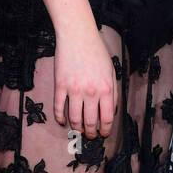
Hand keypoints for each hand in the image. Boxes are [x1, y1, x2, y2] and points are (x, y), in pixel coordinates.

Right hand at [54, 24, 116, 140]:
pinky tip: (62, 122)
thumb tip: (113, 109)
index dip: (106, 128)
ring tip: (78, 131)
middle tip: (90, 136)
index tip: (104, 133)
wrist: (78, 37)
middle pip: (91, 121)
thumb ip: (114, 90)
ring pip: (74, 118)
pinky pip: (59, 108)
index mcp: (106, 88)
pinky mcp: (60, 86)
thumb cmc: (97, 52)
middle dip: (91, 132)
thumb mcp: (111, 71)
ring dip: (76, 128)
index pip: (107, 116)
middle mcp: (90, 91)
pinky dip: (60, 118)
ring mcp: (74, 90)